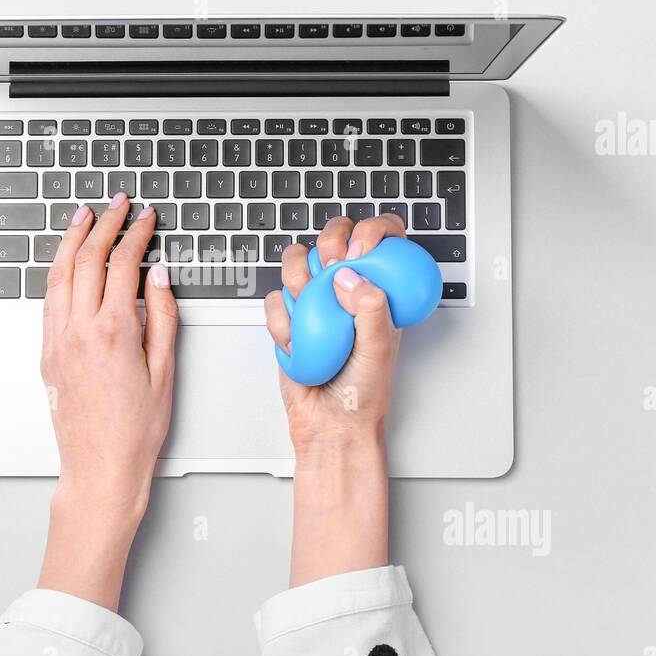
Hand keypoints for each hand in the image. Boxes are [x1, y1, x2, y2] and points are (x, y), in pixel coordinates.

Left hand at [36, 193, 178, 609]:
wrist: (99, 468)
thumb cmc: (136, 431)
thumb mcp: (165, 372)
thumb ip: (163, 318)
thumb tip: (159, 278)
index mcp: (115, 331)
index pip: (124, 264)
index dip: (137, 234)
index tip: (146, 217)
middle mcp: (80, 329)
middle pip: (89, 258)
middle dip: (104, 224)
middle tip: (118, 204)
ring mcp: (58, 339)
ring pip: (60, 273)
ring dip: (73, 239)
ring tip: (84, 216)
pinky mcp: (47, 352)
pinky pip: (49, 298)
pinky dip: (59, 270)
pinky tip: (67, 261)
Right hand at [264, 214, 406, 585]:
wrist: (330, 425)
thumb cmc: (363, 393)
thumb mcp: (380, 351)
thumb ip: (371, 309)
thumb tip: (348, 276)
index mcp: (380, 288)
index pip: (381, 236)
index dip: (371, 230)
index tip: (362, 250)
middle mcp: (346, 287)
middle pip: (333, 236)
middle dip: (329, 246)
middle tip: (331, 277)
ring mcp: (315, 299)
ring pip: (297, 261)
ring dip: (300, 284)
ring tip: (311, 318)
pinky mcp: (287, 316)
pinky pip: (274, 300)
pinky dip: (281, 322)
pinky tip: (297, 344)